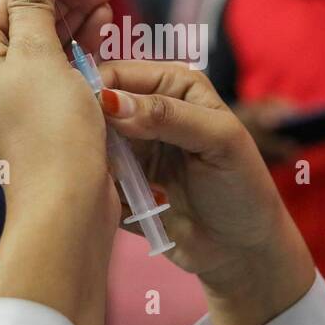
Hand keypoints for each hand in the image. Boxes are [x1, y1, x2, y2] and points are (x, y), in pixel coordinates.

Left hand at [0, 0, 119, 324]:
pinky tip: (102, 29)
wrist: (65, 203)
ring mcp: (3, 102)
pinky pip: (51, 72)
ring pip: (41, 45)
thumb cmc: (49, 127)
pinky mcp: (31, 119)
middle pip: (24, 20)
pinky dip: (76, 51)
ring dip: (76, 18)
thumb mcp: (40, 52)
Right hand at [98, 63, 314, 324]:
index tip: (82, 112)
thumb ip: (168, 115)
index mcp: (172, 86)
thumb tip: (112, 102)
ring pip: (87, 143)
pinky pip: (89, 177)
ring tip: (106, 177)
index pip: (120, 73)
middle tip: (90, 150)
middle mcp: (145, 112)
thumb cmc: (242, 187)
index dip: (97, 87)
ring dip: (89, 159)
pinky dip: (91, 186)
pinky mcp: (116, 185)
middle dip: (86, 125)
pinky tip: (102, 198)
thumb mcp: (218, 141)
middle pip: (96, 106)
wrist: (241, 251)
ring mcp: (128, 150)